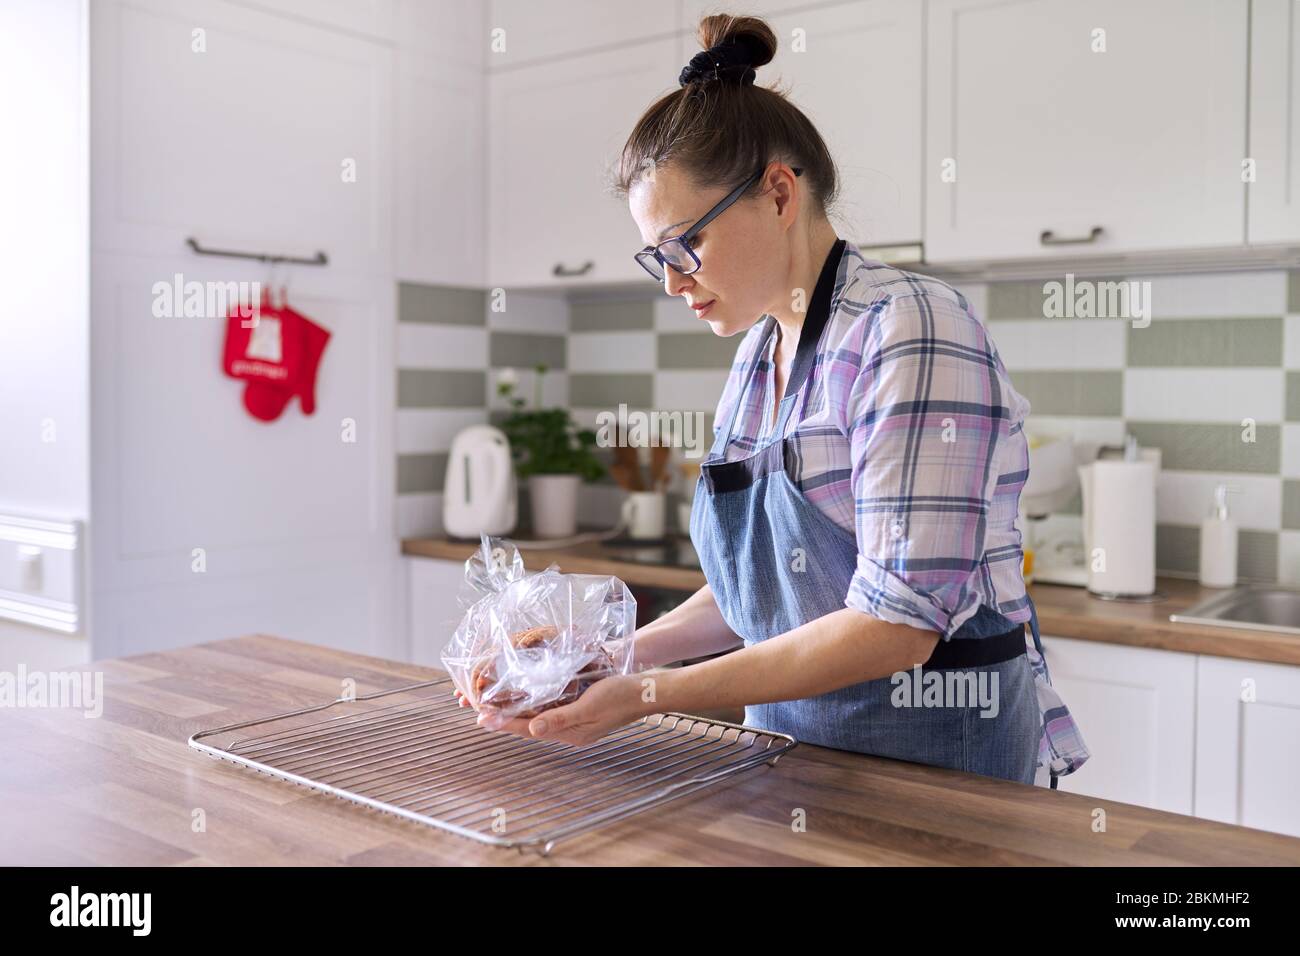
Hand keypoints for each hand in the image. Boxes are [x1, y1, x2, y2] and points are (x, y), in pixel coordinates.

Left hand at [473, 674, 649, 745]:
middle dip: (504, 719)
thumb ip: (561, 717)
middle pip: (529, 726)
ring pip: (537, 719)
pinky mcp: (579, 711)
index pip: (529, 729)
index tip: (481, 717)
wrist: (645, 691)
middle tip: (479, 711)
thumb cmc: (620, 695)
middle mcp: (569, 731)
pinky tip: (525, 698)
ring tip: (494, 705)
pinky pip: (549, 712)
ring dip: (516, 713)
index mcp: (571, 733)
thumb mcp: (590, 705)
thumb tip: (532, 728)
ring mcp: (574, 722)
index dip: (504, 722)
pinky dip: (533, 706)